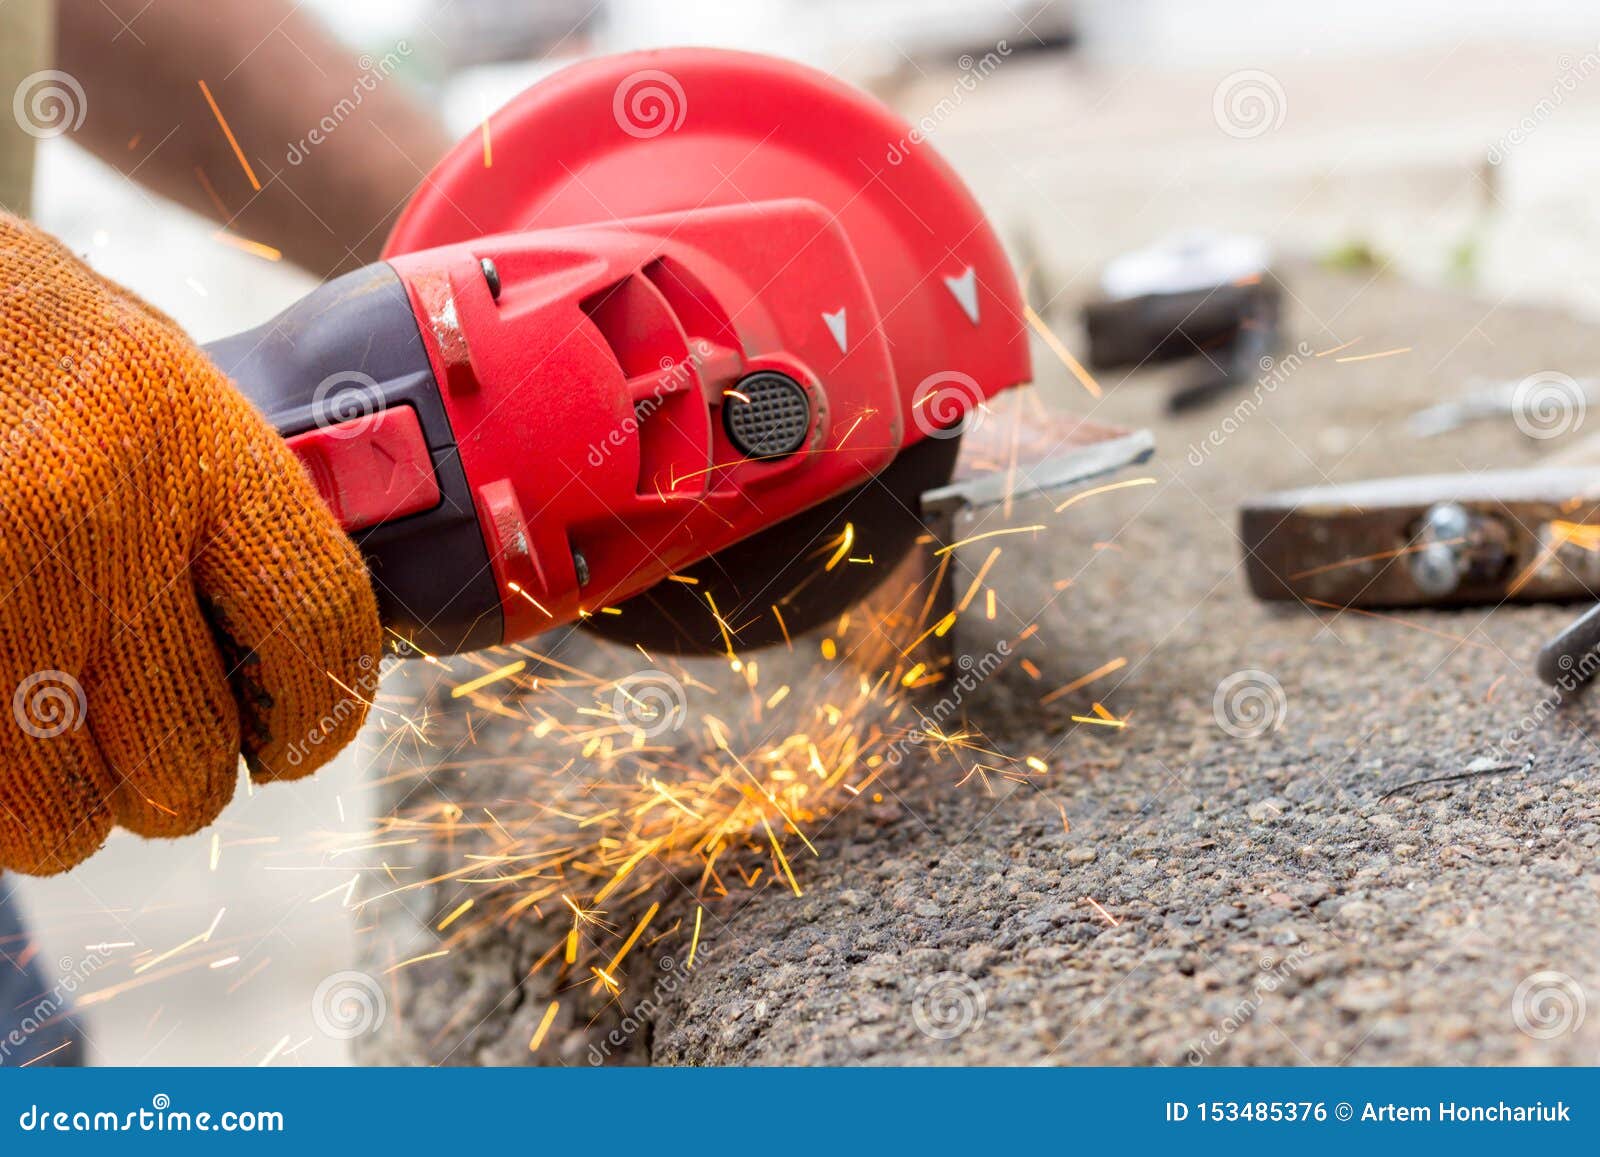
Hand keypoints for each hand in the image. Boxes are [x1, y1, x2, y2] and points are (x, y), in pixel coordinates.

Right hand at [0, 214, 381, 873]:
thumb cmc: (22, 341)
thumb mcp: (160, 378)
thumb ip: (236, 500)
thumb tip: (302, 637)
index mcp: (194, 446)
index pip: (321, 632)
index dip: (321, 717)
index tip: (295, 740)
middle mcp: (97, 530)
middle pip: (191, 759)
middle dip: (184, 775)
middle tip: (161, 737)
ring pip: (72, 817)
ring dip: (80, 799)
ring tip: (65, 733)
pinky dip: (4, 797)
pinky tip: (7, 727)